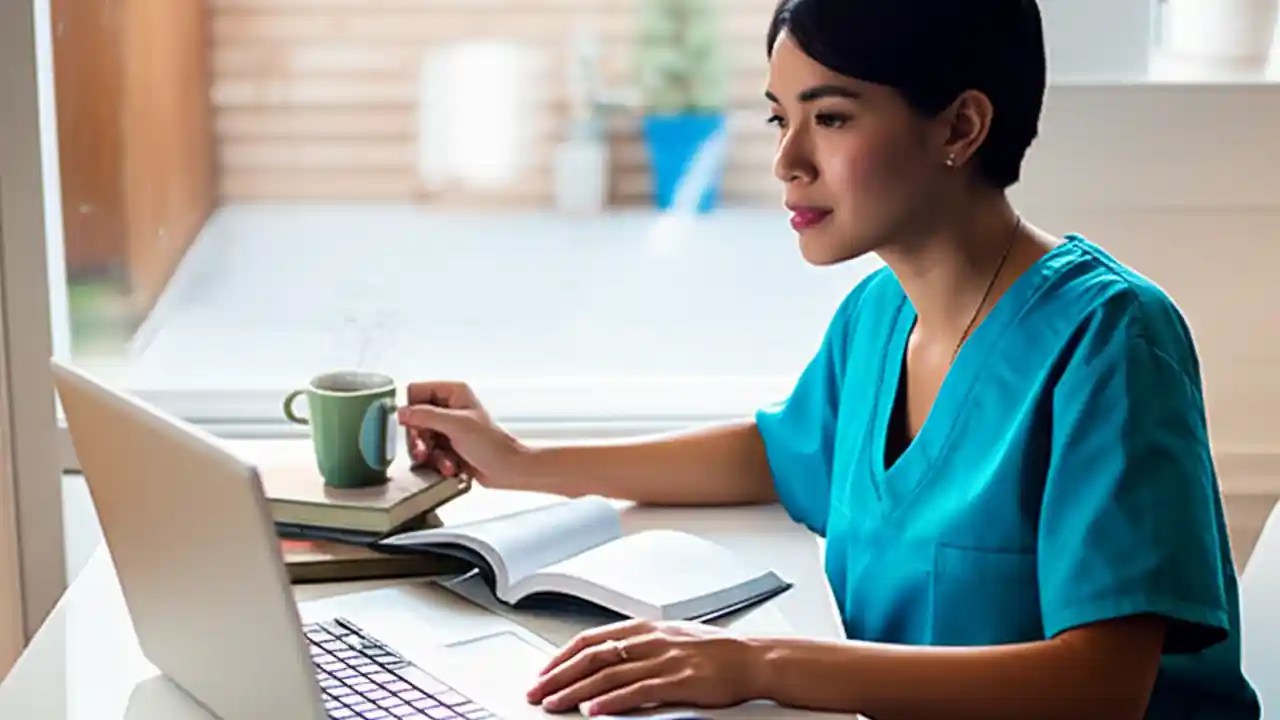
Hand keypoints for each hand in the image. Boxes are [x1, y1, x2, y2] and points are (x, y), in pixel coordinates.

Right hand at [396, 381, 527, 487]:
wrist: (508, 470)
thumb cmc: (491, 444)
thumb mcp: (456, 425)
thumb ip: (426, 416)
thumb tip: (400, 412)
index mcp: (453, 393)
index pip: (416, 392)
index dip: (410, 409)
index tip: (410, 427)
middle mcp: (448, 407)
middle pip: (414, 419)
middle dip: (418, 438)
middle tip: (423, 451)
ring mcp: (447, 428)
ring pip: (419, 438)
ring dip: (429, 454)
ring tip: (443, 462)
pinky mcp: (447, 446)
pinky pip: (428, 452)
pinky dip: (437, 462)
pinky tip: (450, 467)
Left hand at [525, 620, 762, 716]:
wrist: (752, 659)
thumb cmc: (715, 652)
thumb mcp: (671, 639)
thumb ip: (640, 648)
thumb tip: (607, 660)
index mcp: (645, 628)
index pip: (592, 639)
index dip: (562, 655)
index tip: (543, 672)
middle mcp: (650, 640)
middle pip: (592, 656)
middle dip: (559, 675)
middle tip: (536, 692)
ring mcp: (663, 660)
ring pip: (608, 674)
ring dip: (575, 690)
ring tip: (554, 704)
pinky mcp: (678, 682)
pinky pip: (637, 691)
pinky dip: (611, 701)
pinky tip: (593, 710)